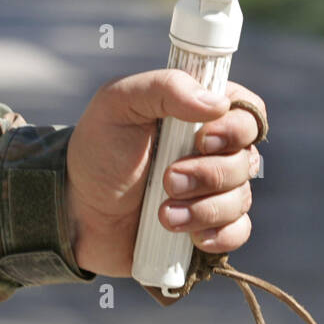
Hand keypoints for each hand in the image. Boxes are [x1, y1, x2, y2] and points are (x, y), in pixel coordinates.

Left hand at [65, 70, 263, 276]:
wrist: (75, 212)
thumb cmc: (97, 151)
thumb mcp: (118, 104)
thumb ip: (164, 88)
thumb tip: (217, 104)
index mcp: (201, 114)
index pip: (248, 114)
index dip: (236, 128)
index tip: (204, 139)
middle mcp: (214, 151)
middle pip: (246, 160)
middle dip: (209, 175)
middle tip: (167, 180)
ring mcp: (213, 192)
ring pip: (241, 199)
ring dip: (204, 209)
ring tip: (163, 214)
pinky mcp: (208, 227)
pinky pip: (238, 232)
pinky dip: (219, 235)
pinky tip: (188, 236)